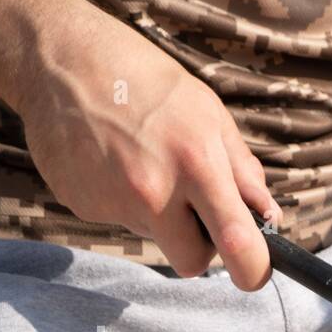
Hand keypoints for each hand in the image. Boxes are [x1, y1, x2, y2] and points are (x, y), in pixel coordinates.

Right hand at [16, 11, 276, 289]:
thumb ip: (244, 172)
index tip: (254, 272)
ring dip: (159, 216)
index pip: (236, 242)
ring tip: (145, 164)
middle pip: (191, 262)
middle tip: (194, 209)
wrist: (62, 59)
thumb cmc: (149, 83)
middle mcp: (153, 189)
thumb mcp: (210, 115)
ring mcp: (112, 200)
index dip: (253, 269)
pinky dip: (124, 202)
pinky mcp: (80, 205)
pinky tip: (114, 163)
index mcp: (196, 163)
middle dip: (199, 246)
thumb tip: (268, 217)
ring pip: (155, 239)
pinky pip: (120, 221)